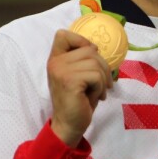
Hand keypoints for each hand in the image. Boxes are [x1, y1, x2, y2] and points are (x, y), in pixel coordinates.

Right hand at [47, 29, 112, 147]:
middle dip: (102, 67)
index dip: (82, 41)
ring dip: (102, 80)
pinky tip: (94, 97)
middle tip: (100, 84)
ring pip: (96, 63)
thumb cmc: (79, 100)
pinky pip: (96, 76)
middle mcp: (55, 62)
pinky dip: (101, 88)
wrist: (70, 123)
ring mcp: (60, 71)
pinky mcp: (69, 81)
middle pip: (90, 50)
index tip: (90, 58)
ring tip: (96, 92)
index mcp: (56, 59)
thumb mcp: (80, 75)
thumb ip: (83, 60)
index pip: (63, 34)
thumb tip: (97, 47)